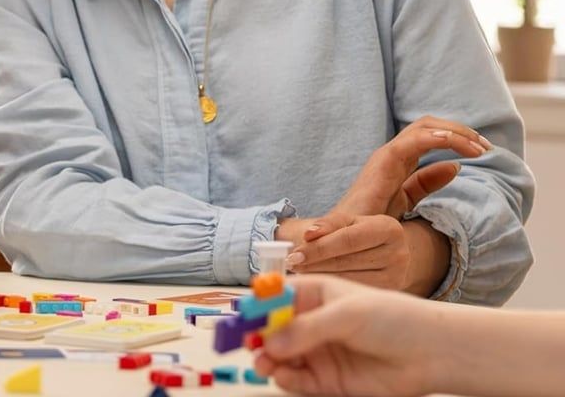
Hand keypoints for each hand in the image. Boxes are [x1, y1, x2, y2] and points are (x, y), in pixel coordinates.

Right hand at [254, 274, 445, 395]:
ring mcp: (318, 351)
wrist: (432, 353)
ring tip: (264, 362)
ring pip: (280, 355)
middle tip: (245, 343)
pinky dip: (285, 378)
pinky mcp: (327, 379)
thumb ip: (307, 329)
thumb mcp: (347, 313)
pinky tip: (282, 375)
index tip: (241, 314)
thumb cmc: (394, 319)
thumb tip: (271, 341)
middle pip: (272, 328)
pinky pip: (297, 379)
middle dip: (257, 335)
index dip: (257, 303)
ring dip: (267, 358)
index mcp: (314, 294)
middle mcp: (312, 322)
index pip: (275, 296)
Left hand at [284, 213, 409, 289]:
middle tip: (291, 265)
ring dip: (319, 278)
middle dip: (314, 263)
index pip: (347, 239)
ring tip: (299, 274)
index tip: (294, 254)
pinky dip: (332, 289)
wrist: (386, 251)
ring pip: (348, 279)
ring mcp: (397, 277)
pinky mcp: (389, 293)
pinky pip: (354, 291)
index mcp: (388, 228)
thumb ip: (328, 224)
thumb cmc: (360, 233)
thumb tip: (309, 235)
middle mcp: (399, 254)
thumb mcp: (347, 222)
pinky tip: (315, 286)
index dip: (319, 247)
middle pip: (346, 260)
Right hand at [336, 115, 489, 218]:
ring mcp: (387, 155)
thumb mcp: (407, 200)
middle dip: (461, 131)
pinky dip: (438, 137)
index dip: (459, 137)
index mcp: (399, 160)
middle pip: (429, 125)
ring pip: (424, 126)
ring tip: (479, 147)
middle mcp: (393, 152)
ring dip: (456, 132)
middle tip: (487, 146)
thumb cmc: (372, 223)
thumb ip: (427, 182)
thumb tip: (455, 166)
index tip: (484, 151)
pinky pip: (413, 140)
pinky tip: (456, 144)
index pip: (430, 134)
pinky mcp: (384, 161)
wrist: (350, 238)